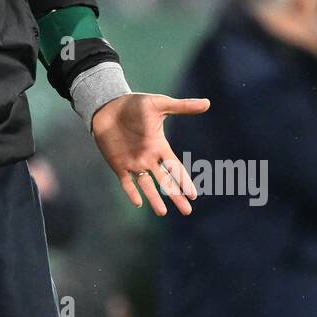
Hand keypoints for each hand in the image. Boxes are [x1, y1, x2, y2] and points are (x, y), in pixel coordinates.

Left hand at [91, 92, 210, 215]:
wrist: (109, 105)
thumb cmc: (135, 104)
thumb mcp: (160, 104)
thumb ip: (182, 107)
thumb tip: (207, 103)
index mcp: (160, 146)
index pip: (175, 167)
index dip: (184, 180)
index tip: (194, 195)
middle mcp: (148, 157)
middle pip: (165, 181)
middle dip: (176, 196)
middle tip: (187, 211)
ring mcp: (133, 162)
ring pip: (147, 185)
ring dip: (154, 198)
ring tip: (162, 213)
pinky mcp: (117, 164)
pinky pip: (126, 182)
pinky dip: (131, 192)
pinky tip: (138, 202)